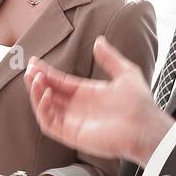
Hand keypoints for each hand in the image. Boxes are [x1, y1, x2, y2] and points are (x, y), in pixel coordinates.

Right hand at [25, 36, 172, 166]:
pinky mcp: (71, 134)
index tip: (34, 61)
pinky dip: (43, 108)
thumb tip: (99, 40)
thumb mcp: (126, 73)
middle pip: (48, 93)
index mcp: (86, 94)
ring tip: (35, 79)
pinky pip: (49, 123)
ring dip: (36, 93)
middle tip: (29, 69)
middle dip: (36, 81)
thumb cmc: (140, 104)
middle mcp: (77, 108)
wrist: (145, 127)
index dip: (46, 72)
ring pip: (45, 107)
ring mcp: (73, 122)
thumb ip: (110, 57)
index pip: (59, 82)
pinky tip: (47, 93)